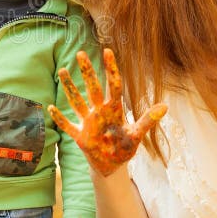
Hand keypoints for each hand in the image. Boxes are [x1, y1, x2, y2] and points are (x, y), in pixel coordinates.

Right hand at [48, 49, 167, 175]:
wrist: (112, 166)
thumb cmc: (123, 148)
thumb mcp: (136, 134)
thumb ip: (148, 120)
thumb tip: (166, 106)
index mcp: (114, 110)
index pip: (113, 85)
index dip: (111, 68)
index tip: (108, 51)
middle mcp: (99, 112)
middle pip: (92, 88)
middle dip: (87, 72)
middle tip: (81, 53)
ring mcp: (88, 123)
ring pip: (77, 102)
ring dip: (70, 88)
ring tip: (62, 71)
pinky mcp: (80, 136)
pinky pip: (68, 125)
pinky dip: (60, 118)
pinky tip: (50, 107)